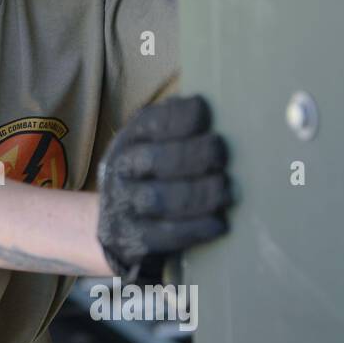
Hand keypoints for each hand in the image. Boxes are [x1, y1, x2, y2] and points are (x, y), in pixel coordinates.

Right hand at [96, 94, 233, 281]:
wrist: (115, 225)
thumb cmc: (151, 175)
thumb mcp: (154, 142)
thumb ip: (177, 122)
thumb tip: (214, 101)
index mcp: (131, 139)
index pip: (155, 122)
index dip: (186, 118)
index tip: (210, 119)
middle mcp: (123, 170)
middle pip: (159, 160)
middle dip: (199, 156)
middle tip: (223, 157)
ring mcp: (126, 206)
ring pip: (163, 199)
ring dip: (203, 193)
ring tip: (228, 191)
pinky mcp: (135, 241)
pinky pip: (167, 235)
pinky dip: (197, 229)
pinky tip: (219, 223)